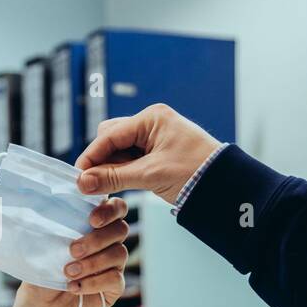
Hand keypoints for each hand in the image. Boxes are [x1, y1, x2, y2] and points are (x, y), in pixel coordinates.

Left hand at [12, 197, 130, 306]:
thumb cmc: (42, 272)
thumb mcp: (45, 248)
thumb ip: (57, 230)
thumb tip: (57, 212)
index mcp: (94, 226)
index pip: (116, 208)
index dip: (110, 210)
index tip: (91, 220)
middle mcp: (108, 242)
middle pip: (120, 229)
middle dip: (97, 239)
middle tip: (73, 250)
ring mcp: (114, 264)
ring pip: (119, 253)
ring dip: (92, 262)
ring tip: (69, 272)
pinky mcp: (115, 287)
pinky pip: (115, 278)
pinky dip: (94, 282)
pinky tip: (74, 288)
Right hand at [75, 103, 220, 204]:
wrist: (227, 187)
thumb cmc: (195, 173)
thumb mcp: (150, 175)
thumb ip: (113, 177)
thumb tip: (82, 182)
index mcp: (151, 118)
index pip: (109, 135)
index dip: (91, 156)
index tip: (78, 177)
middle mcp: (152, 122)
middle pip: (111, 138)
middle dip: (101, 160)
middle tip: (93, 184)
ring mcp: (155, 137)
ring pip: (120, 150)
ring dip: (111, 168)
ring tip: (106, 188)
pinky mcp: (159, 153)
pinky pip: (131, 159)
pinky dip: (123, 171)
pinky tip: (119, 185)